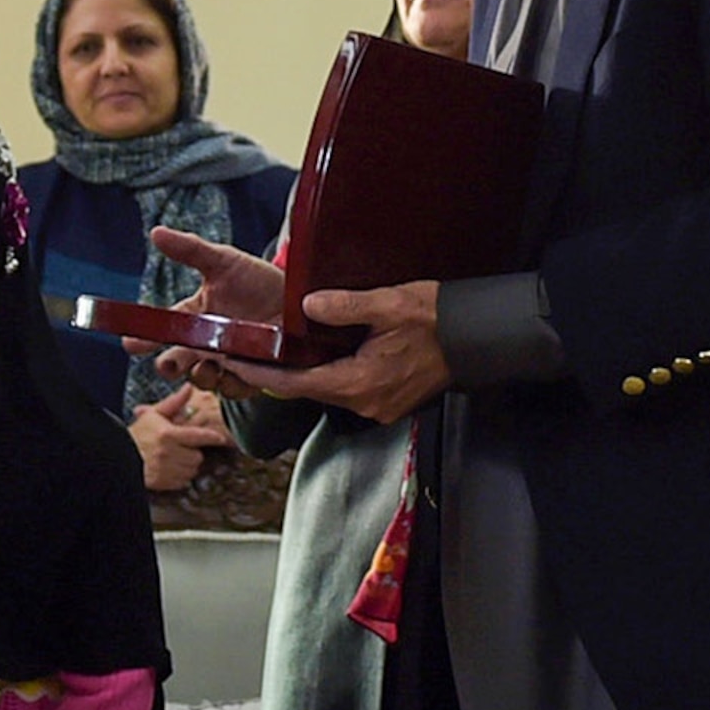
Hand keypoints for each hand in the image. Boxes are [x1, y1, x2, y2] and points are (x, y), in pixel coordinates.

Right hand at [128, 386, 231, 491]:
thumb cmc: (137, 435)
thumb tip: (189, 388)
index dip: (212, 437)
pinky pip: (183, 481)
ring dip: (187, 465)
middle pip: (198, 456)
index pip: (199, 436)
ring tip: (174, 458)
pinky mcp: (163, 483)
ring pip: (192, 470)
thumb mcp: (154, 415)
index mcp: (168, 434)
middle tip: (181, 447)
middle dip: (193, 452)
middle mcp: (169, 453)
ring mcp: (166, 470)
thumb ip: (174, 402)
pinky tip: (170, 469)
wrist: (117, 457)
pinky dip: (180, 476)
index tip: (220, 438)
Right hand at [137, 228, 287, 398]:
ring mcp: (228, 361)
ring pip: (203, 378)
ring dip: (200, 376)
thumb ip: (190, 249)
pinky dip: (232, 383)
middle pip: (177, 361)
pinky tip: (237, 372)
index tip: (130, 343)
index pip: (163, 329)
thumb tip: (156, 232)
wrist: (301, 299)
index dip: (144, 338)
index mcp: (195, 316)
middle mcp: (206, 343)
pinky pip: (235, 389)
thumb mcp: (224, 261)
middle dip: (169, 365)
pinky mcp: (251, 377)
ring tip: (206, 366)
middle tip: (168, 364)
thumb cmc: (258, 280)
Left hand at [225, 281, 450, 424]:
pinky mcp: (388, 401)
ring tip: (275, 351)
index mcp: (359, 383)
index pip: (296, 384)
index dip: (261, 373)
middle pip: (309, 389)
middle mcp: (366, 403)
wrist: (477, 337)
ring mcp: (379, 406)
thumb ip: (343, 306)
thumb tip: (307, 305)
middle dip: (278, 372)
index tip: (233, 362)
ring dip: (305, 373)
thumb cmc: (436, 318)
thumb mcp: (387, 303)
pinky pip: (348, 390)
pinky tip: (319, 355)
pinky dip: (330, 374)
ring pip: (329, 390)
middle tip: (247, 351)